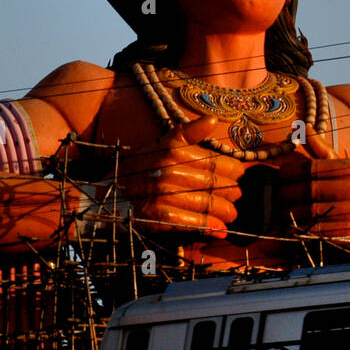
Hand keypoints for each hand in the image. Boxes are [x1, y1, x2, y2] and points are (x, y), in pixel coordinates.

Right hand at [118, 117, 244, 238]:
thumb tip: (212, 120)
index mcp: (173, 150)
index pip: (215, 161)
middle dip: (232, 192)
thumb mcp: (162, 143)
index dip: (233, 169)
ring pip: (208, 203)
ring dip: (225, 211)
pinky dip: (210, 226)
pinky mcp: (158, 215)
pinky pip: (192, 221)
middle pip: (215, 183)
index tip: (239, 174)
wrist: (110, 191)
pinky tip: (220, 229)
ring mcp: (163, 193)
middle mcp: (169, 170)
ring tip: (230, 213)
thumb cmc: (143, 166)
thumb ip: (189, 132)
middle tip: (236, 195)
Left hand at [277, 126, 349, 260]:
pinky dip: (301, 229)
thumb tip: (301, 126)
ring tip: (280, 213)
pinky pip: (318, 231)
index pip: (311, 168)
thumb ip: (322, 151)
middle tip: (274, 197)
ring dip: (289, 214)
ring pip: (310, 212)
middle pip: (308, 190)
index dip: (289, 172)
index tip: (278, 177)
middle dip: (285, 194)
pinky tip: (293, 227)